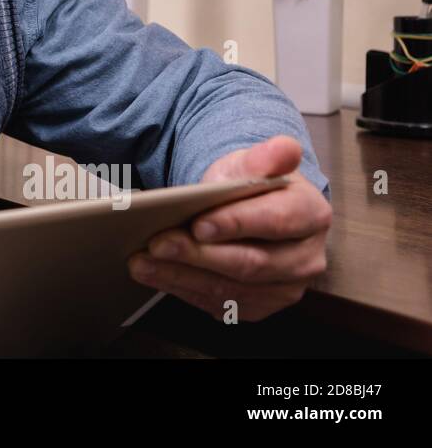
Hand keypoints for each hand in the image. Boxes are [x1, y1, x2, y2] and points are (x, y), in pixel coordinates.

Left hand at [127, 135, 330, 321]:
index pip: (276, 221)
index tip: (198, 224)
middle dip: (198, 255)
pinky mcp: (259, 306)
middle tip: (157, 244)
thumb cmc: (250, 184)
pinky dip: (183, 289)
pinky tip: (156, 275)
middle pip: (249, 263)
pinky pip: (219, 304)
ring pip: (230, 289)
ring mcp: (284, 288)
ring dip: (181, 276)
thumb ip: (265, 157)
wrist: (249, 208)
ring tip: (142, 262)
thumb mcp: (252, 162)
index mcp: (311, 214)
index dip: (236, 223)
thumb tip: (284, 148)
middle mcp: (305, 258)